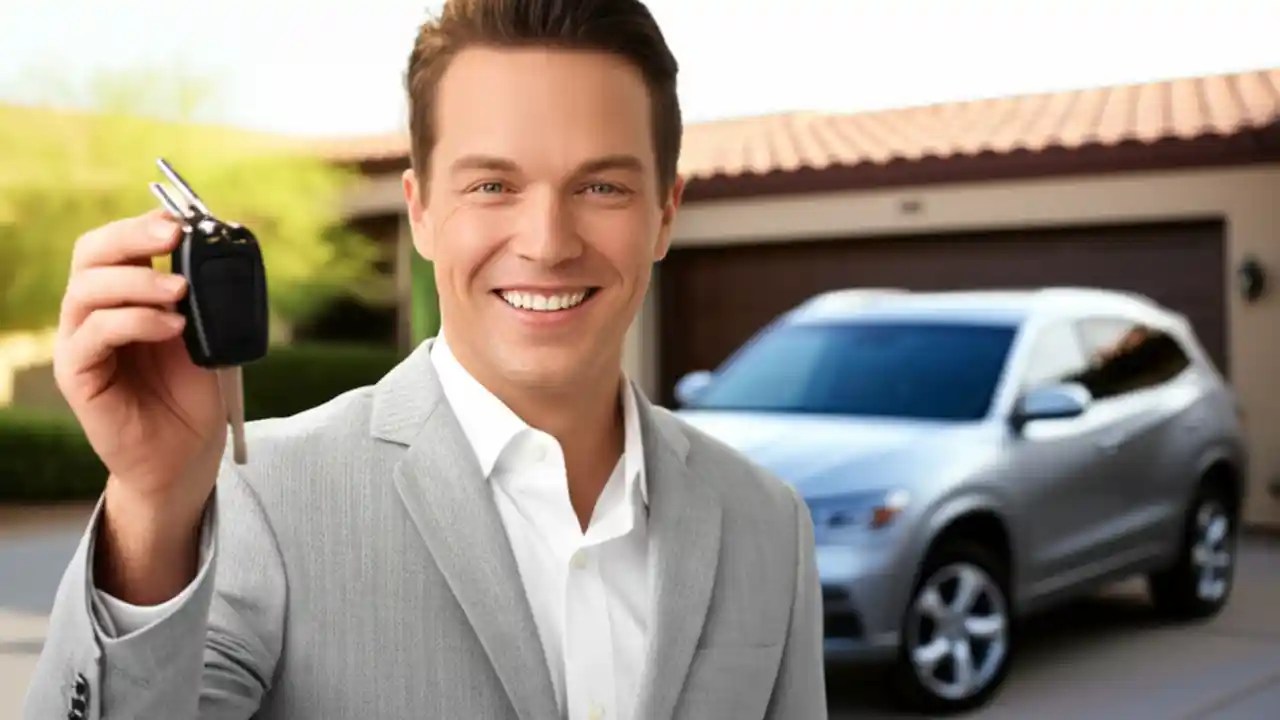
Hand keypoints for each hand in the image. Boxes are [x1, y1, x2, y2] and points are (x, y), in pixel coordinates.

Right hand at [54, 209, 226, 521]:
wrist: (185, 456)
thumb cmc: (194, 393)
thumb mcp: (207, 333)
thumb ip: (202, 294)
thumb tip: (216, 245)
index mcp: (121, 295)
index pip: (113, 243)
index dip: (141, 224)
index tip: (181, 220)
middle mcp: (92, 312)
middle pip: (90, 254)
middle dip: (132, 237)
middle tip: (174, 236)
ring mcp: (80, 342)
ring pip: (87, 289)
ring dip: (138, 282)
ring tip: (181, 293)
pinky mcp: (77, 375)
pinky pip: (94, 334)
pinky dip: (134, 321)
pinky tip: (172, 327)